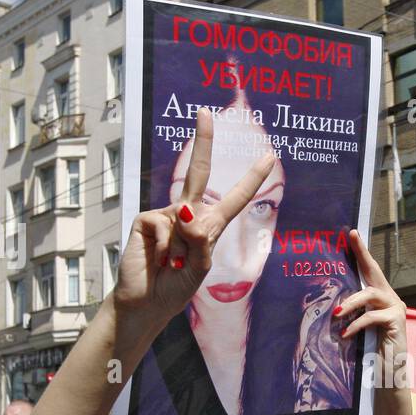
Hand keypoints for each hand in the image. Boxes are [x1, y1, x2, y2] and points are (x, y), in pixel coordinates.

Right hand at [113, 109, 274, 321]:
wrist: (146, 303)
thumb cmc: (176, 287)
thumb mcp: (199, 269)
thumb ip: (199, 241)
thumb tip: (186, 210)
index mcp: (210, 225)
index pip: (235, 198)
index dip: (252, 178)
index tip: (268, 157)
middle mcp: (189, 213)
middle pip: (198, 171)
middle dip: (201, 141)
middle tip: (204, 112)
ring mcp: (167, 214)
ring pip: (185, 222)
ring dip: (180, 251)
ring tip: (170, 266)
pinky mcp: (147, 220)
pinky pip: (165, 228)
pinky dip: (165, 249)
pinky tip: (158, 261)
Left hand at [335, 230, 406, 364]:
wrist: (389, 372)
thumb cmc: (371, 350)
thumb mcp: (358, 327)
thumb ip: (351, 313)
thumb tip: (328, 304)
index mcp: (380, 297)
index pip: (370, 270)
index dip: (362, 251)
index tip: (352, 232)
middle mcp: (391, 298)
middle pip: (374, 272)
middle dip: (362, 254)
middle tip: (350, 238)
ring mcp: (396, 308)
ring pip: (370, 295)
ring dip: (350, 302)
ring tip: (336, 313)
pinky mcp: (396, 321)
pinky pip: (372, 317)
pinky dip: (356, 324)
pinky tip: (345, 333)